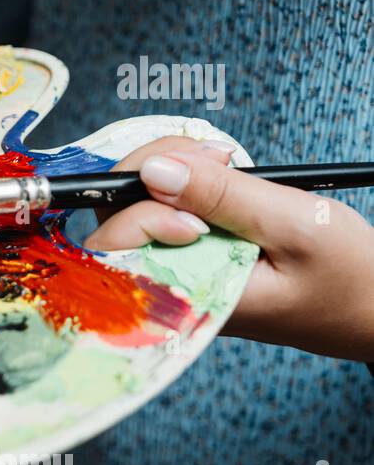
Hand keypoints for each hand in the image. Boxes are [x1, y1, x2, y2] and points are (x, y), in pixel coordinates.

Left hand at [83, 136, 373, 360]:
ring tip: (222, 162)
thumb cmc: (348, 277)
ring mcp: (177, 270)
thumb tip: (154, 169)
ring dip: (170, 172)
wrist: (373, 308)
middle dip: (152, 172)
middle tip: (211, 156)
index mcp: (189, 296)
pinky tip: (219, 174)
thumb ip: (224, 197)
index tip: (193, 184)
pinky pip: (163, 212)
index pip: (116, 245)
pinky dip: (185, 183)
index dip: (141, 205)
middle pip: (115, 219)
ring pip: (136, 209)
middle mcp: (171, 286)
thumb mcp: (296, 226)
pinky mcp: (190, 254)